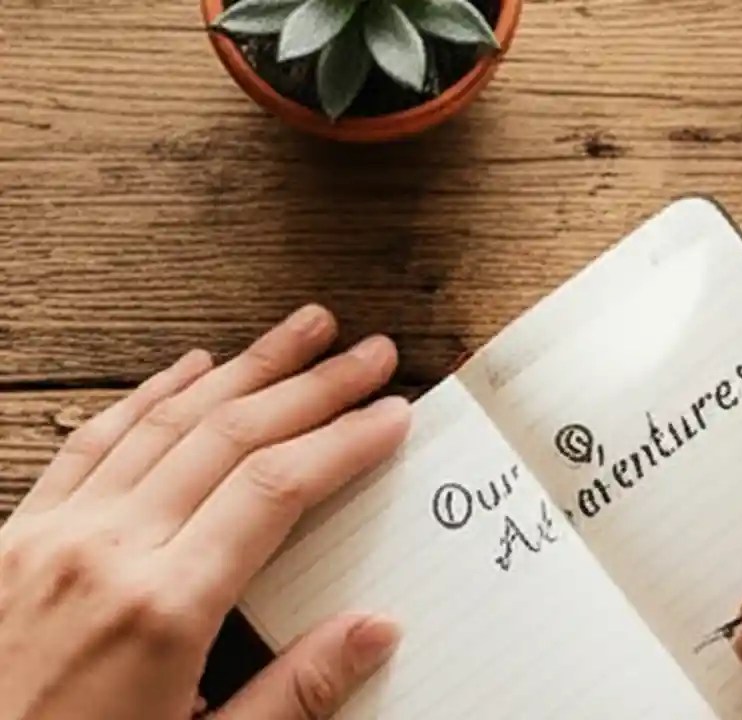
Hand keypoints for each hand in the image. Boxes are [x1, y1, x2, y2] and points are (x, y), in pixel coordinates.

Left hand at [0, 305, 410, 719]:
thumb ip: (296, 691)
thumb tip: (378, 628)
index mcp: (165, 609)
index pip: (276, 488)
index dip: (344, 441)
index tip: (391, 413)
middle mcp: (108, 552)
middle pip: (231, 436)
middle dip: (311, 385)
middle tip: (366, 352)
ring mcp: (54, 535)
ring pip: (167, 421)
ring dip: (243, 367)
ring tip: (301, 331)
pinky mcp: (16, 538)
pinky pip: (91, 441)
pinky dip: (148, 394)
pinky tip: (190, 365)